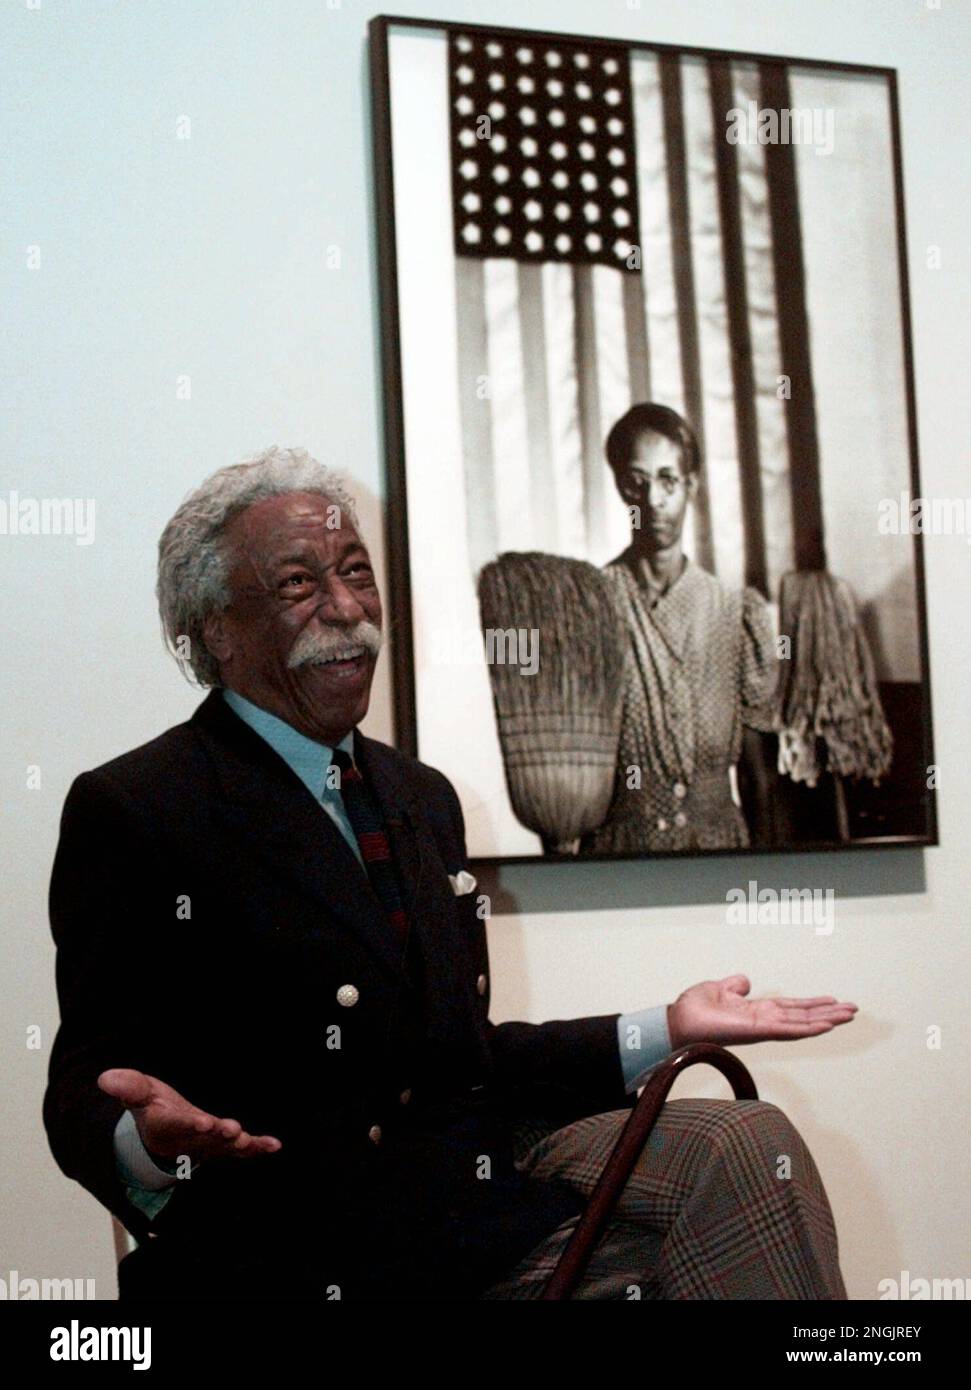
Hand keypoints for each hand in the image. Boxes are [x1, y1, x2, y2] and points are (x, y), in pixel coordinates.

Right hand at [99, 1068, 282, 1165]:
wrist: (162, 1133)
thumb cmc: (152, 1107)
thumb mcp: (139, 1093)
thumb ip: (128, 1086)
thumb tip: (106, 1078)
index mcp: (164, 1126)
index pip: (176, 1125)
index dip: (188, 1124)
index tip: (202, 1122)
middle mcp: (186, 1140)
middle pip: (202, 1140)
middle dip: (217, 1135)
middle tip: (233, 1130)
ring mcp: (206, 1147)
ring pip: (222, 1148)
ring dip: (237, 1145)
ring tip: (249, 1140)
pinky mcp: (222, 1147)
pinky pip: (241, 1151)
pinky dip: (257, 1148)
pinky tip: (274, 1145)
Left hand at [667, 975, 856, 1048]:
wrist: (679, 1020)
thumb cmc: (694, 1009)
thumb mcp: (719, 988)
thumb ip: (735, 986)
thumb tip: (745, 980)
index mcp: (758, 1010)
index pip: (792, 1008)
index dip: (813, 1005)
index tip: (834, 1001)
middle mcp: (764, 1020)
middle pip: (803, 1016)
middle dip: (828, 1013)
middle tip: (854, 1010)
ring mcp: (763, 1027)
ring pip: (801, 1024)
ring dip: (826, 1020)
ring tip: (848, 1016)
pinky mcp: (757, 1031)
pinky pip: (787, 1030)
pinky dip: (808, 1028)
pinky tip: (826, 1025)